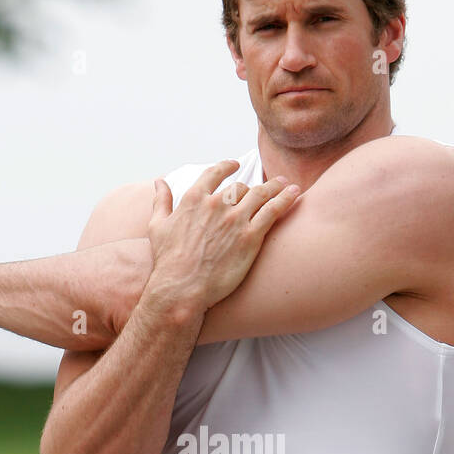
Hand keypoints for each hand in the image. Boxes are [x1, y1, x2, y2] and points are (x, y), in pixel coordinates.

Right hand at [146, 160, 299, 313]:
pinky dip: (285, 199)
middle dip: (252, 188)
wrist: (182, 288)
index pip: (215, 173)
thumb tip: (159, 181)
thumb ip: (161, 200)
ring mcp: (235, 220)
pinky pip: (273, 211)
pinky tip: (295, 194)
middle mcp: (217, 204)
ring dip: (275, 188)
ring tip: (286, 185)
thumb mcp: (158, 226)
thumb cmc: (168, 261)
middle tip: (265, 189)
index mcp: (195, 199)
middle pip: (240, 188)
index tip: (235, 166)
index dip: (227, 167)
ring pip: (261, 195)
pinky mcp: (250, 237)